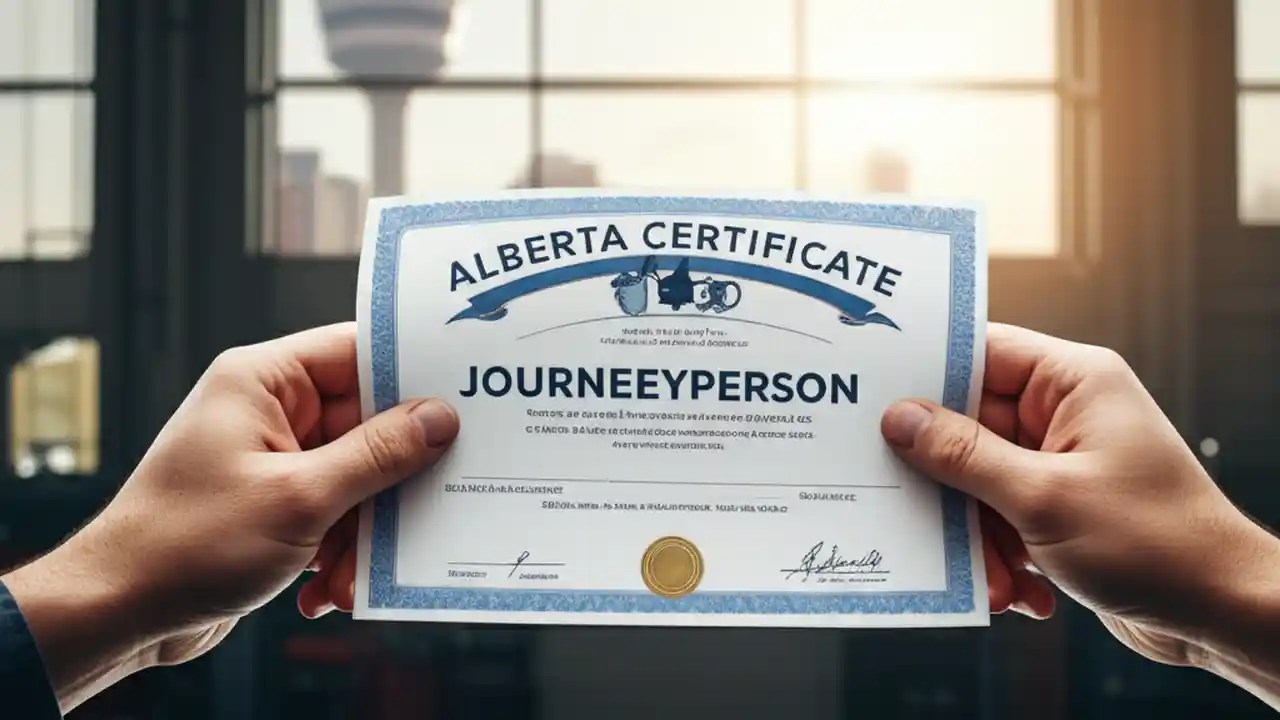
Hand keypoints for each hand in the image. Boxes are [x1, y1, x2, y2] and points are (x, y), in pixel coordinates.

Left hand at [3, 323, 458, 709]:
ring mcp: (271, 458)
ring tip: (347, 573)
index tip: (464, 396)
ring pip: (356, 477)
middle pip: (366, 423)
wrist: (118, 612)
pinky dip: (340, 551)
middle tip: (426, 505)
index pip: (357, 352)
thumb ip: (377, 455)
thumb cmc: (185, 544)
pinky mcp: (274, 502)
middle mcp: (268, 411)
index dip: (412, 374)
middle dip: (390, 480)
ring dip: (364, 530)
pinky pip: (335, 512)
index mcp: (263, 381)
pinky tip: (325, 588)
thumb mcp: (299, 498)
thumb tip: (439, 418)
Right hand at [881, 324, 1279, 668]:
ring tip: (994, 575)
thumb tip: (899, 419)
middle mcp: (1065, 412)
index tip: (872, 398)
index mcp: (1072, 381)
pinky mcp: (1059, 505)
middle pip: (968, 426)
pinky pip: (999, 515)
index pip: (979, 352)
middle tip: (917, 512)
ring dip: (975, 533)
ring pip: (978, 480)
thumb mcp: (1043, 498)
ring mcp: (1061, 460)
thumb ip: (963, 456)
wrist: (1220, 612)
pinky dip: (999, 554)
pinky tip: (1018, 589)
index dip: (925, 375)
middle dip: (949, 483)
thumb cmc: (1156, 544)